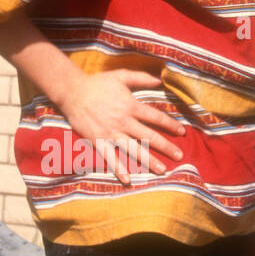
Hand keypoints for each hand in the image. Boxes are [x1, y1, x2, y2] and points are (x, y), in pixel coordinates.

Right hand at [57, 68, 186, 185]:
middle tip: (179, 156)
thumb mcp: (121, 75)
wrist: (72, 92)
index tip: (182, 132)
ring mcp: (111, 133)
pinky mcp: (98, 141)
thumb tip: (160, 80)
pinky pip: (110, 157)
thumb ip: (141, 78)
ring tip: (162, 170)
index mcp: (131, 106)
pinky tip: (128, 179)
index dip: (170, 124)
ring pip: (134, 149)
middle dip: (166, 146)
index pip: (156, 117)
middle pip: (149, 136)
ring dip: (149, 161)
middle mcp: (124, 121)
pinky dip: (119, 169)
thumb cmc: (97, 83)